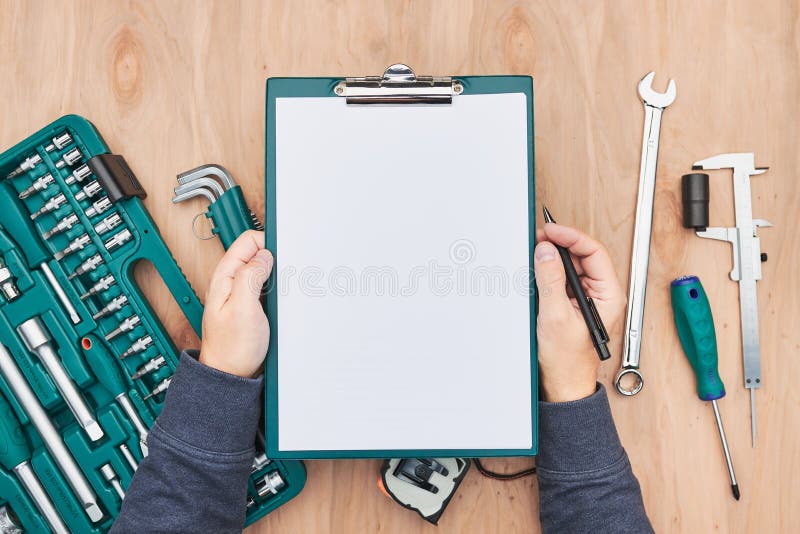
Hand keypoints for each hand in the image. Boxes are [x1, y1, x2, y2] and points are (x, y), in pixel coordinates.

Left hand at [200, 230, 273, 377]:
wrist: (230, 374)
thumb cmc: (232, 348)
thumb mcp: (243, 309)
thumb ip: (250, 276)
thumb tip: (263, 256)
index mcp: (225, 276)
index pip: (248, 241)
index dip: (268, 244)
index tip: (283, 257)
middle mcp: (231, 281)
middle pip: (257, 253)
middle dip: (275, 259)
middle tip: (284, 278)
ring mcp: (240, 292)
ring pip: (263, 269)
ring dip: (276, 275)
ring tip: (282, 290)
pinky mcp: (250, 304)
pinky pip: (265, 285)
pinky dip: (275, 288)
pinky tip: (280, 299)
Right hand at [534, 223, 624, 401]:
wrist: (562, 384)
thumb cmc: (568, 361)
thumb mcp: (556, 317)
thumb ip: (551, 280)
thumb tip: (547, 251)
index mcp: (608, 295)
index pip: (594, 252)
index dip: (571, 237)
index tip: (551, 231)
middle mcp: (601, 293)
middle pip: (582, 255)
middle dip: (560, 244)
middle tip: (539, 239)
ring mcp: (586, 297)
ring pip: (571, 265)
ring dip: (553, 257)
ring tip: (536, 252)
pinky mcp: (571, 302)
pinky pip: (561, 278)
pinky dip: (548, 271)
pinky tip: (536, 270)